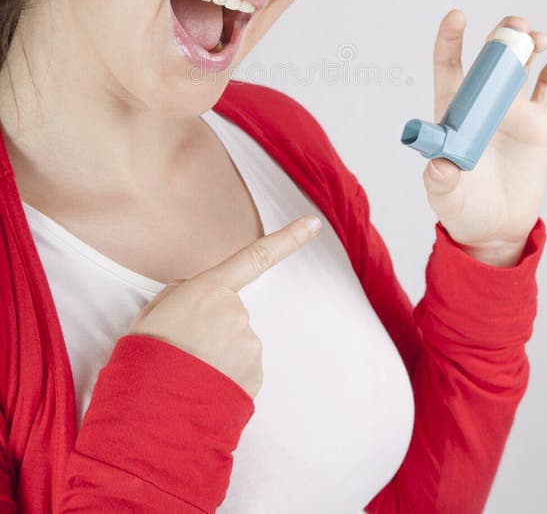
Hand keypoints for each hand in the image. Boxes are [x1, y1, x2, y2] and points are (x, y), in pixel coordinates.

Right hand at [127, 214, 321, 398]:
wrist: (153, 411)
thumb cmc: (146, 358)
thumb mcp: (150, 313)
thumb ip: (179, 294)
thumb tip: (195, 293)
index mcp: (208, 289)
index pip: (255, 257)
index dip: (289, 238)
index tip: (314, 222)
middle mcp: (235, 311)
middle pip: (230, 313)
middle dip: (212, 327)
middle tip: (183, 349)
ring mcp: (248, 343)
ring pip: (236, 343)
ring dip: (217, 355)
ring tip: (189, 370)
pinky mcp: (255, 372)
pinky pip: (241, 368)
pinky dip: (226, 376)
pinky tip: (204, 385)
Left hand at [422, 9, 546, 266]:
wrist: (497, 228)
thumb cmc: (463, 209)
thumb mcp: (447, 198)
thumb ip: (440, 182)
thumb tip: (439, 166)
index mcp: (455, 113)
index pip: (449, 67)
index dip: (451, 39)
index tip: (457, 15)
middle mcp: (483, 104)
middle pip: (491, 58)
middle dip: (502, 34)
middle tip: (516, 27)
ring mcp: (512, 111)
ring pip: (521, 66)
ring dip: (529, 46)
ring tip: (538, 40)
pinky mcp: (539, 124)